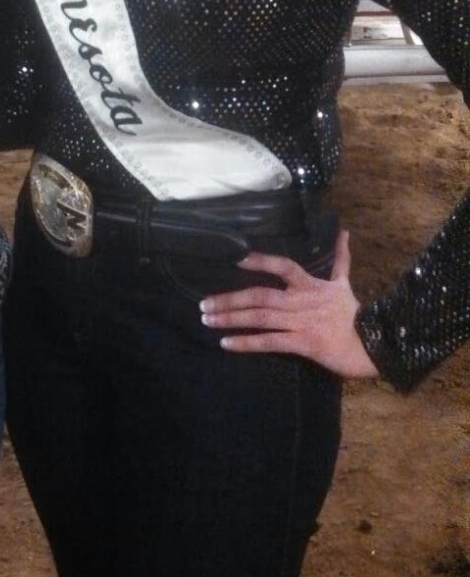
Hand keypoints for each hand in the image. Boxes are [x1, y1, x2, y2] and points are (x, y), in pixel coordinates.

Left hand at [199, 230, 377, 378]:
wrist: (373, 344)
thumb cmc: (354, 313)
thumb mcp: (345, 282)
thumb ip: (340, 258)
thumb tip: (344, 232)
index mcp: (311, 285)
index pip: (283, 267)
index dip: (260, 261)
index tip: (236, 258)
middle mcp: (302, 301)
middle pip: (261, 296)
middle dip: (230, 299)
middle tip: (204, 304)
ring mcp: (301, 323)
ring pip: (260, 318)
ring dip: (231, 319)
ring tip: (208, 320)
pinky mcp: (302, 344)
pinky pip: (270, 343)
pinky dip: (247, 343)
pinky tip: (227, 344)